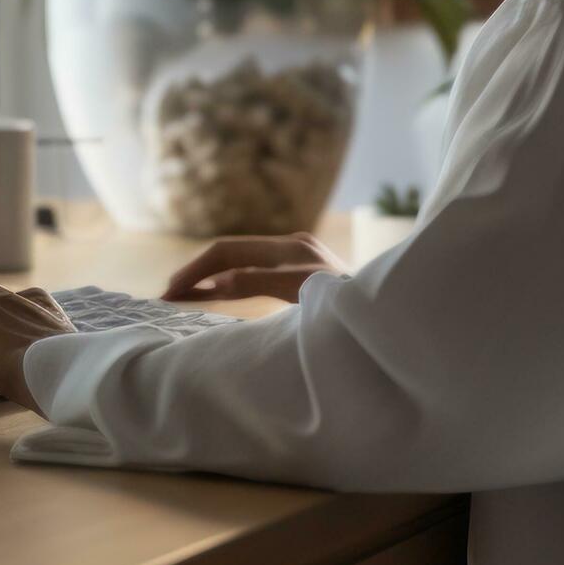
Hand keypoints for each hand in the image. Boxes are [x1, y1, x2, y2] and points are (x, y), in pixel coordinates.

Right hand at [161, 231, 340, 303]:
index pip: (227, 251)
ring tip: (183, 296)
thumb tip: (215, 281)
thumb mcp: (304, 296)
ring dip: (210, 277)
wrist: (396, 319)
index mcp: (292, 249)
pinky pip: (256, 272)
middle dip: (197, 272)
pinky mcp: (304, 273)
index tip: (170, 294)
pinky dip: (231, 283)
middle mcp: (294, 245)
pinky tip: (216, 296)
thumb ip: (260, 284)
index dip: (196, 271)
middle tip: (167, 294)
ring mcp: (300, 257)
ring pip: (241, 261)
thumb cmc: (354, 313)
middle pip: (230, 251)